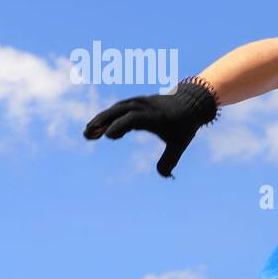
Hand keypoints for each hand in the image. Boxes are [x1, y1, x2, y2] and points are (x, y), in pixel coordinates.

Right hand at [82, 79, 219, 177]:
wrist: (190, 103)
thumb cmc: (183, 126)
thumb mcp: (180, 144)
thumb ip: (170, 159)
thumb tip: (164, 175)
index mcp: (155, 116)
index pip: (134, 118)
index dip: (121, 125)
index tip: (108, 135)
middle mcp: (145, 107)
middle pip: (120, 110)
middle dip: (102, 121)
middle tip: (87, 133)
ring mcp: (138, 103)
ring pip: (116, 109)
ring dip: (101, 119)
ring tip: (87, 133)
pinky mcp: (134, 103)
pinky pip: (118, 109)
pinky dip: (107, 117)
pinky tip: (98, 130)